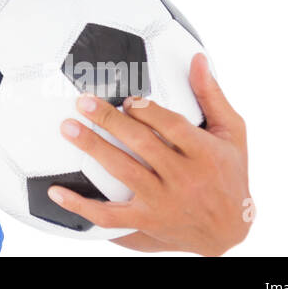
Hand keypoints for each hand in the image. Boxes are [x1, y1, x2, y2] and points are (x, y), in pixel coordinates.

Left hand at [48, 53, 252, 255]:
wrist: (230, 231)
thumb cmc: (229, 172)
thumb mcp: (231, 134)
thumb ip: (212, 96)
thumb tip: (198, 58)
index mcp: (205, 153)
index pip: (172, 126)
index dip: (147, 110)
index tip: (126, 97)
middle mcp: (184, 178)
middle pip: (143, 145)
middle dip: (110, 121)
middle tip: (83, 101)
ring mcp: (164, 202)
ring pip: (124, 172)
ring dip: (94, 148)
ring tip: (68, 128)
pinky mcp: (147, 220)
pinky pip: (109, 216)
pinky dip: (81, 206)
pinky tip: (55, 192)